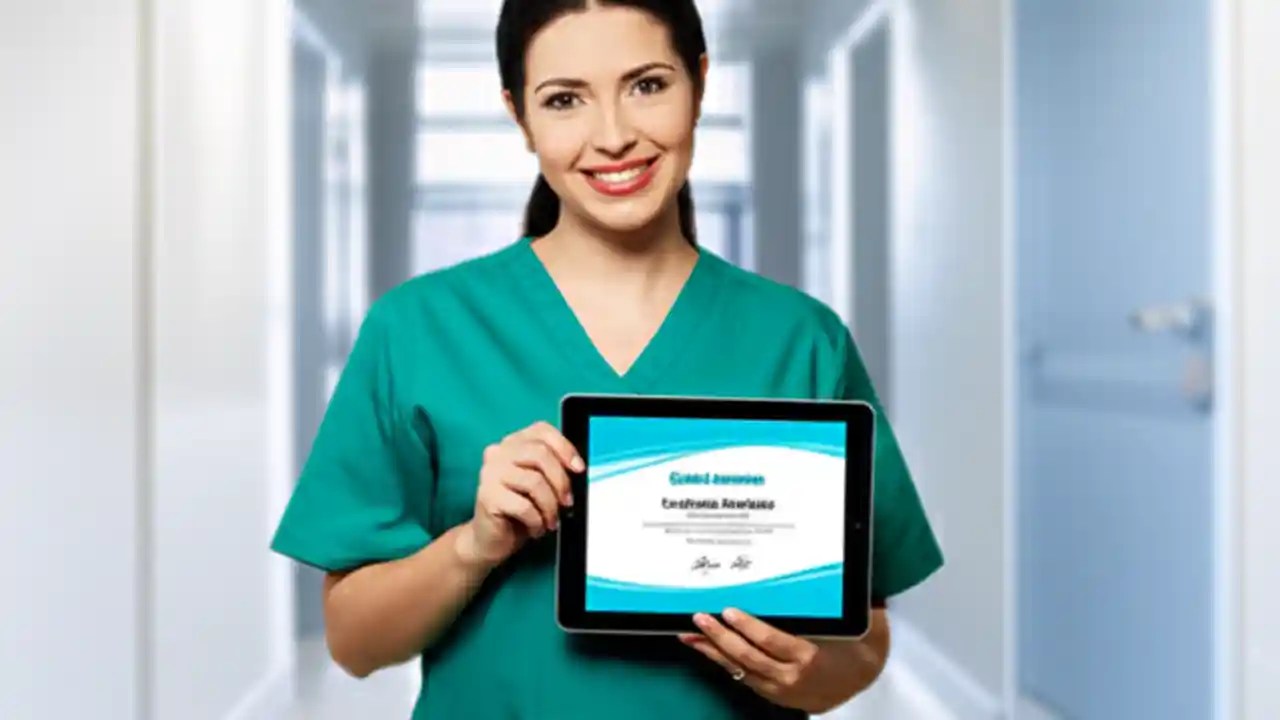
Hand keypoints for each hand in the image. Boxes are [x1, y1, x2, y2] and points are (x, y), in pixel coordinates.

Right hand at [456, 421, 582, 567]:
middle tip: (567, 502)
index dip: (565, 447)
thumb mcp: (540, 484)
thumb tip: (577, 468)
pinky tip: (535, 528)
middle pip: (540, 454)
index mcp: (513, 443)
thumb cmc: (519, 510)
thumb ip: (552, 469)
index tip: (579, 468)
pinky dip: (536, 521)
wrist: (491, 539)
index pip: (542, 431)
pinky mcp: (487, 496)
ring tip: (550, 521)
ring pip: (534, 481)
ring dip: (550, 506)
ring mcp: (490, 473)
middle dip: (561, 481)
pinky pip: (523, 506)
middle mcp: (498, 452)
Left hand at [679, 608, 882, 713]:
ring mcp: (781, 690)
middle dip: (721, 637)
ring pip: (740, 670)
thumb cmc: (855, 648)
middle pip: (748, 657)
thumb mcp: (851, 624)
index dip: (747, 627)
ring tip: (690, 636)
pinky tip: (708, 650)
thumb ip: (837, 604)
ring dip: (714, 652)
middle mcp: (791, 677)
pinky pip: (744, 678)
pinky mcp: (774, 696)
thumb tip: (829, 570)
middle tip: (700, 618)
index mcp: (809, 657)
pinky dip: (724, 663)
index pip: (770, 641)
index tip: (729, 611)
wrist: (862, 682)